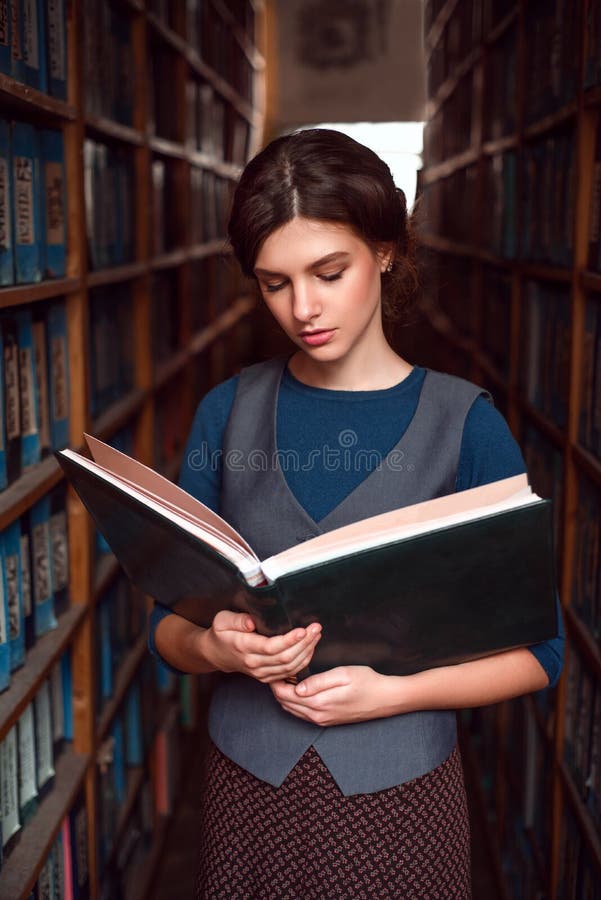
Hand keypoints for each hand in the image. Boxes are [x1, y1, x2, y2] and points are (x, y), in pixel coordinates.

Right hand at [199, 610, 321, 682]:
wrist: (217, 654)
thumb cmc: (222, 633)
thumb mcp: (222, 620)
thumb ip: (237, 620)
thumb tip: (251, 622)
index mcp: (244, 647)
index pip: (271, 647)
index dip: (289, 640)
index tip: (303, 629)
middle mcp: (254, 663)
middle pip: (285, 658)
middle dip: (304, 643)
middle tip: (316, 628)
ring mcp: (262, 673)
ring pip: (290, 667)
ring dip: (307, 651)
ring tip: (317, 635)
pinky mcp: (268, 677)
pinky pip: (290, 672)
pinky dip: (303, 661)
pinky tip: (310, 648)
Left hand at [270, 665, 394, 725]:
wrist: (385, 699)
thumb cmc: (367, 682)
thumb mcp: (343, 674)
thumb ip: (318, 681)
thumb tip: (297, 688)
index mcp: (319, 703)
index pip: (285, 695)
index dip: (276, 681)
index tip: (275, 666)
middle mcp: (317, 716)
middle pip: (285, 703)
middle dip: (277, 687)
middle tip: (278, 669)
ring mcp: (322, 720)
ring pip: (292, 710)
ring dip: (285, 695)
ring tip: (287, 676)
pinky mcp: (326, 721)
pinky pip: (302, 713)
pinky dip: (295, 701)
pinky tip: (299, 688)